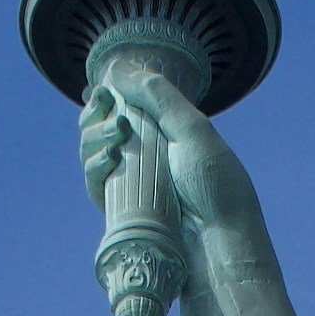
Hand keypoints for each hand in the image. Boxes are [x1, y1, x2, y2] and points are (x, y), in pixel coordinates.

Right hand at [76, 50, 268, 284]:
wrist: (221, 245)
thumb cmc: (217, 187)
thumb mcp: (193, 130)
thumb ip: (158, 96)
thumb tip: (119, 70)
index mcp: (166, 135)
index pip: (123, 108)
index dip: (106, 97)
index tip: (102, 89)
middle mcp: (147, 158)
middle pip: (101, 129)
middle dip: (96, 115)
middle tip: (106, 109)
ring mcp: (132, 186)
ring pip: (93, 154)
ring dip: (94, 136)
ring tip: (115, 135)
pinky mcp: (121, 214)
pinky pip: (96, 184)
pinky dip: (94, 166)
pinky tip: (108, 158)